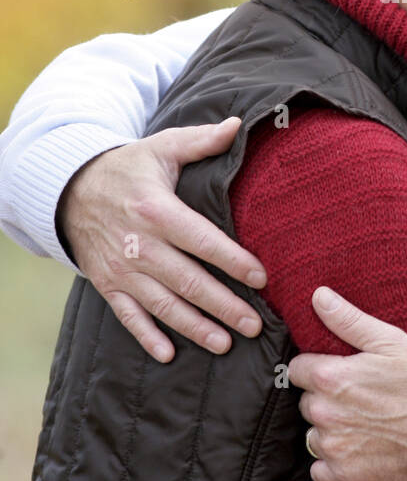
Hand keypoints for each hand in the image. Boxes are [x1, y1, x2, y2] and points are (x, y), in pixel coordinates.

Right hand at [58, 118, 267, 363]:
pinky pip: (128, 316)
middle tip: (255, 325)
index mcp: (156, 210)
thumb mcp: (162, 147)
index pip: (202, 241)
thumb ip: (202, 140)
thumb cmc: (129, 167)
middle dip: (223, 305)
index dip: (232, 261)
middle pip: (188, 281)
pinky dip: (147, 336)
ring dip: (194, 327)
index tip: (261, 278)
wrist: (72, 188)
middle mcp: (139, 244)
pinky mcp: (108, 284)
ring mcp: (121, 269)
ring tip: (225, 344)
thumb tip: (237, 125)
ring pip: (163, 305)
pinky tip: (168, 355)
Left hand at [288, 287, 406, 480]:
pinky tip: (358, 450)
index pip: (298, 369)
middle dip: (324, 398)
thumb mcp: (390, 342)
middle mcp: (324, 413)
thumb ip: (348, 320)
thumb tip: (318, 296)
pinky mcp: (342, 475)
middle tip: (358, 398)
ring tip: (363, 424)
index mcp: (330, 377)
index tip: (339, 372)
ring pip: (313, 433)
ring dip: (330, 430)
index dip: (317, 368)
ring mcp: (332, 447)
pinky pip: (319, 468)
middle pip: (305, 402)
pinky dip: (333, 462)